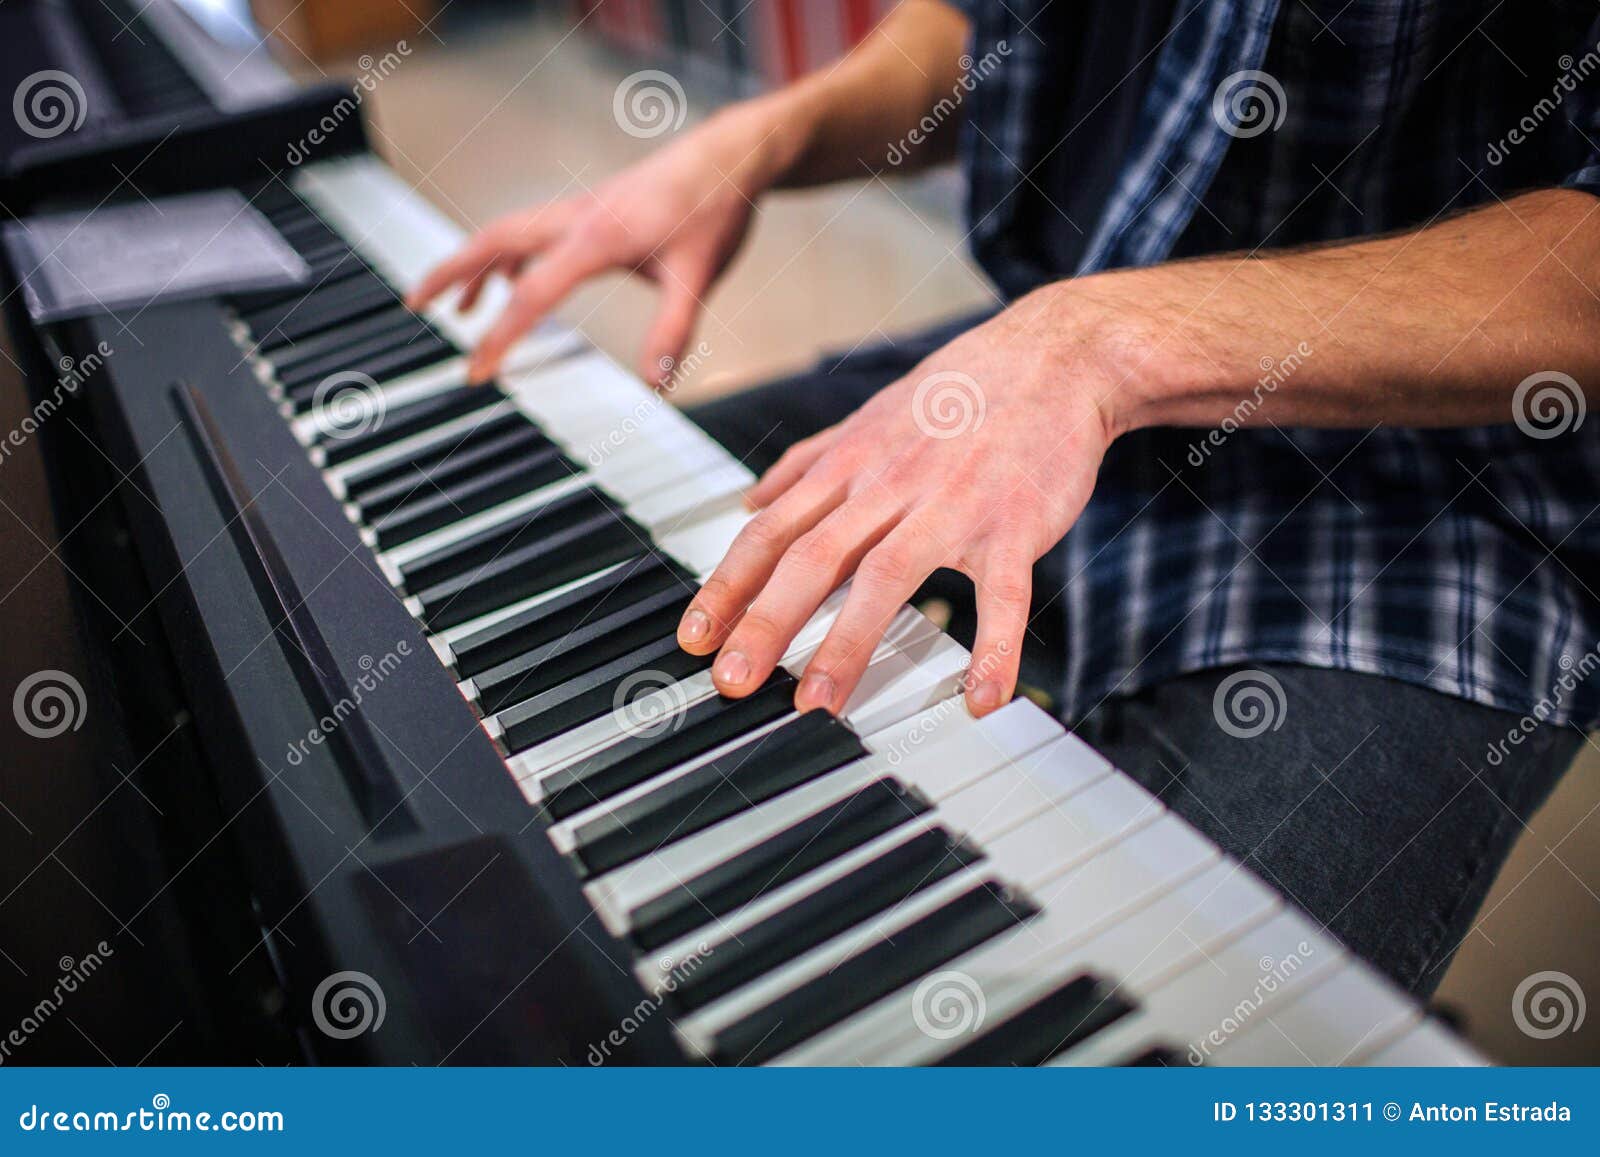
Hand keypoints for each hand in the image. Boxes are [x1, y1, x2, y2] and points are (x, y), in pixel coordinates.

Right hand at [407, 105, 780, 383]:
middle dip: (448, 273)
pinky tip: (510, 279)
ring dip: (473, 263)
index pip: (531, 293)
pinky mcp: (591, 209)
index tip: (478, 373)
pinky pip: (532, 230)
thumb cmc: (716, 208)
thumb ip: (674, 332)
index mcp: (596, 236)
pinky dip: (508, 254)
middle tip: (413, 305)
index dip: (500, 338)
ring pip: (507, 232)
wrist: (731, 157)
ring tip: (453, 306)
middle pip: (492, 241)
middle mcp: (576, 217)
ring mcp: (580, 209)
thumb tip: (656, 385)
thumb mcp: (700, 277)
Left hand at [676, 287, 1129, 716]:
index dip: (727, 586)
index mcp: (850, 466)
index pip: (771, 531)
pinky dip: (993, 648)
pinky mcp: (1014, 525)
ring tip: (819, 705)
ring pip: (887, 576)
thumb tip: (752, 499)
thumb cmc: (962, 394)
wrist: (1055, 357)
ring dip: (848, 644)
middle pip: (812, 557)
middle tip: (732, 681)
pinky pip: (1002, 595)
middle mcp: (889, 485)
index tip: (694, 636)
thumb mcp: (870, 417)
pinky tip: (981, 698)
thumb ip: (808, 463)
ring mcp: (952, 505)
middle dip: (765, 622)